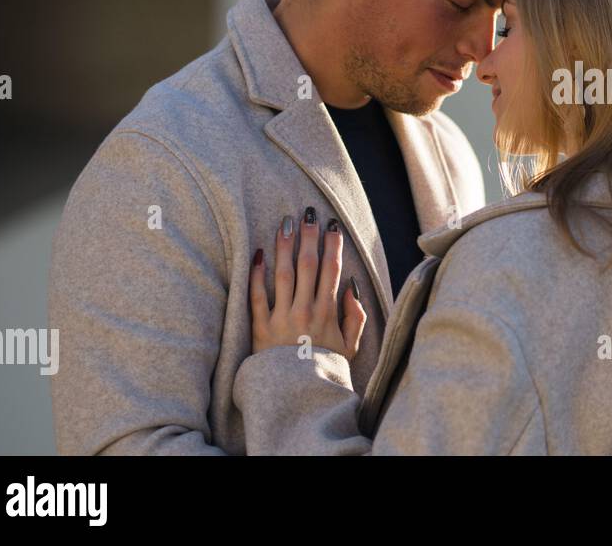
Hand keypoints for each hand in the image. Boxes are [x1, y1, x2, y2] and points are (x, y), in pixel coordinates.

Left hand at [248, 207, 366, 360]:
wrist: (296, 396)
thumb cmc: (324, 370)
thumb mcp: (350, 347)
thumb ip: (355, 317)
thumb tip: (351, 288)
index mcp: (328, 313)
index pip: (332, 270)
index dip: (333, 245)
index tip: (333, 226)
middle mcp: (305, 311)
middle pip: (308, 265)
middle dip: (309, 237)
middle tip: (308, 214)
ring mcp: (281, 318)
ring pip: (283, 274)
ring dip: (285, 246)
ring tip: (285, 224)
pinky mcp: (260, 328)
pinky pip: (257, 296)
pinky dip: (257, 274)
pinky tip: (259, 254)